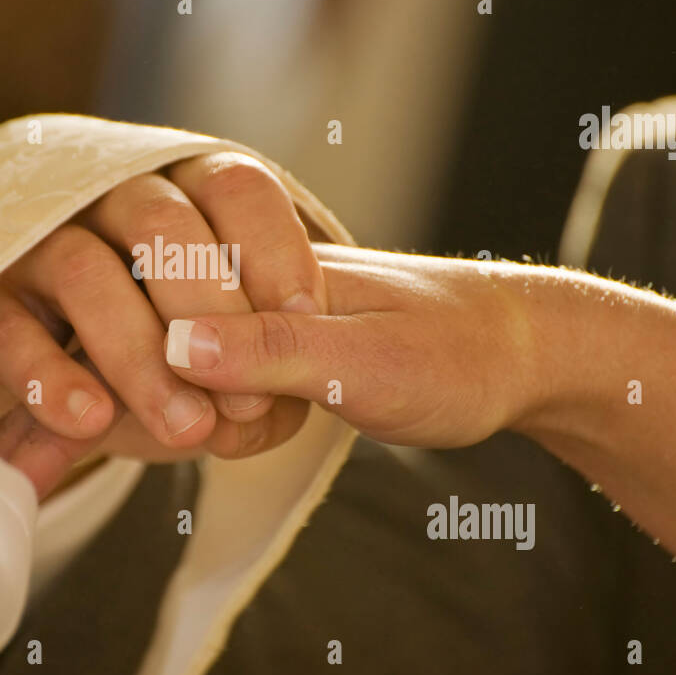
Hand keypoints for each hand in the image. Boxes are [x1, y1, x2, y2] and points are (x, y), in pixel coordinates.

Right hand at [0, 152, 327, 496]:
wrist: (22, 397)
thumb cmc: (137, 362)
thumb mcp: (211, 373)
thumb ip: (257, 383)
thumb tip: (275, 408)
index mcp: (176, 197)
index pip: (234, 186)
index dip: (275, 248)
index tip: (302, 321)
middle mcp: (102, 205)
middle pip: (162, 220)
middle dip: (212, 308)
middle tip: (245, 398)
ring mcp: (32, 249)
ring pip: (85, 271)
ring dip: (142, 357)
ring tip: (186, 430)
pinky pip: (10, 331)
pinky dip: (53, 379)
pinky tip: (91, 421)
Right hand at [162, 244, 538, 448]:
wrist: (519, 356)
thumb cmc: (458, 351)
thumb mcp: (372, 362)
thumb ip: (278, 348)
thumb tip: (181, 345)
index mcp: (278, 246)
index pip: (175, 267)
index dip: (181, 346)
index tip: (241, 406)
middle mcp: (253, 262)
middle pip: (155, 297)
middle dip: (175, 374)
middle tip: (243, 420)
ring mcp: (252, 300)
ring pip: (174, 337)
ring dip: (189, 394)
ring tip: (243, 428)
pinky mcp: (261, 339)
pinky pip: (203, 364)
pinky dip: (209, 403)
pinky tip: (236, 426)